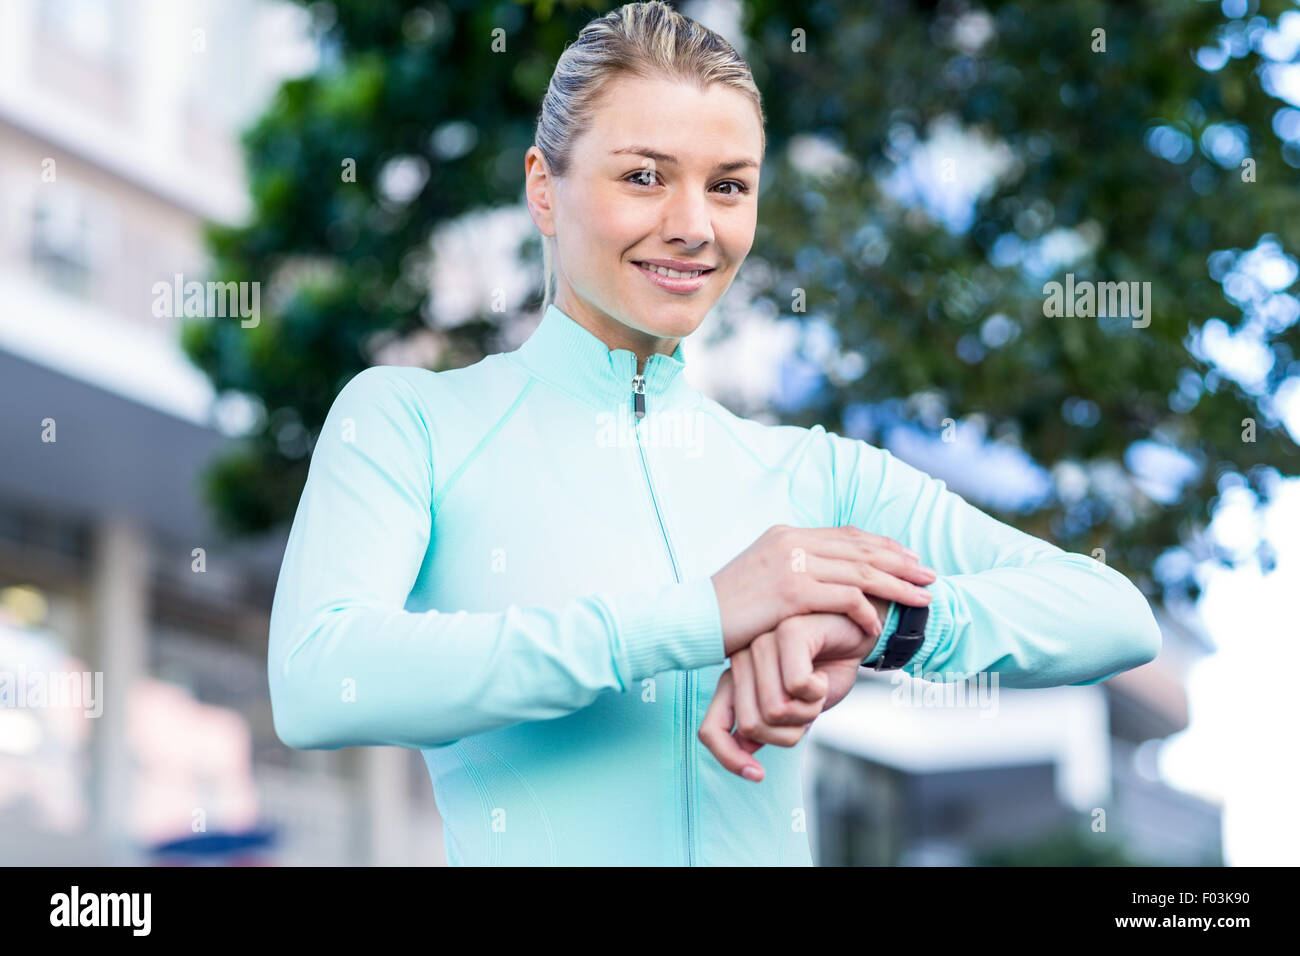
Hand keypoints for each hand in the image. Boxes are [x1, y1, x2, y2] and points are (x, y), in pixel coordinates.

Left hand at [698, 612, 881, 779]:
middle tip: (806, 709)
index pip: (711, 731)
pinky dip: (818, 692)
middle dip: (789, 732)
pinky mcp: (787, 632)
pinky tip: (822, 675)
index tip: (758, 775)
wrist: (855, 642)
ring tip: (815, 689)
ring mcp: (760, 644)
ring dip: (807, 711)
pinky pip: (797, 686)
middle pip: (752, 726)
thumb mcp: (793, 711)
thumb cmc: (822, 674)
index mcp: (733, 682)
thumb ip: (765, 727)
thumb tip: (743, 751)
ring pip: (775, 709)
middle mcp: (740, 662)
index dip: (730, 759)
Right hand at [711, 525, 934, 656]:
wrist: (691, 618)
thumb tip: (821, 575)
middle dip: (902, 563)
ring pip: (861, 572)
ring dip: (898, 586)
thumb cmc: (727, 607)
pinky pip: (844, 597)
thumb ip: (791, 568)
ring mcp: (791, 564)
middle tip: (930, 576)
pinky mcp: (791, 592)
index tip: (910, 558)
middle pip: (861, 550)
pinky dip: (867, 610)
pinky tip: (879, 624)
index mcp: (787, 533)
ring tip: (923, 600)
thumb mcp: (760, 576)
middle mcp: (792, 541)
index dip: (884, 546)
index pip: (848, 535)